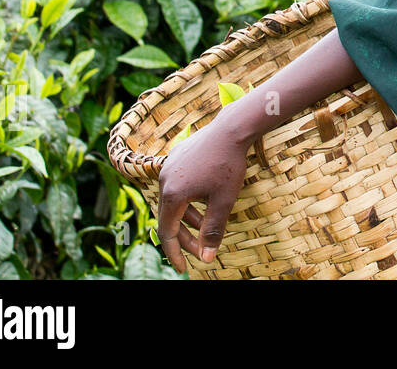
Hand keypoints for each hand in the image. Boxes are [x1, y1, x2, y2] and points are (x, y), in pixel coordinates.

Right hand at [156, 119, 250, 273]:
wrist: (232, 129)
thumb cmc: (228, 165)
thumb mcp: (223, 202)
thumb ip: (212, 231)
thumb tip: (206, 258)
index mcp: (172, 194)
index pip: (167, 232)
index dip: (175, 252)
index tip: (183, 268)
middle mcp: (165, 179)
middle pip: (169, 217)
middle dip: (184, 237)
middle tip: (198, 252)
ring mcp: (169, 166)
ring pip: (174, 200)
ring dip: (187, 217)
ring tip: (203, 227)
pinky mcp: (178, 156)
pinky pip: (178, 185)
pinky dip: (188, 200)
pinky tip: (204, 201)